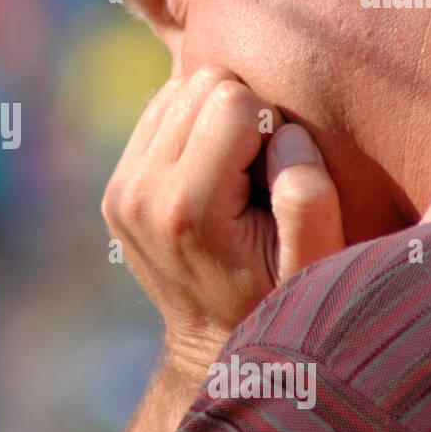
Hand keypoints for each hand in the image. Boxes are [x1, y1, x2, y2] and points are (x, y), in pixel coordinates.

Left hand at [102, 65, 344, 368]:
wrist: (217, 346)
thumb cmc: (280, 303)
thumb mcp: (314, 265)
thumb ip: (307, 199)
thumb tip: (284, 133)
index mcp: (187, 208)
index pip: (232, 99)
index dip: (272, 125)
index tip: (278, 174)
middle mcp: (140, 193)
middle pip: (202, 85)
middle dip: (243, 114)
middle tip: (259, 174)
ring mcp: (120, 189)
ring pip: (178, 91)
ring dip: (215, 118)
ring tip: (236, 175)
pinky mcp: (116, 186)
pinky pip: (160, 112)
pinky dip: (192, 127)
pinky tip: (212, 172)